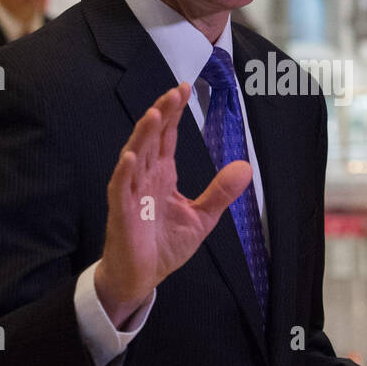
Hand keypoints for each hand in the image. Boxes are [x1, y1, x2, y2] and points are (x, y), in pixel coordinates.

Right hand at [94, 83, 251, 325]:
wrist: (142, 277)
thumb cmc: (164, 245)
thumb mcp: (202, 218)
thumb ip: (220, 192)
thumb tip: (245, 166)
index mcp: (162, 174)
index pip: (167, 137)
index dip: (174, 112)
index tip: (183, 88)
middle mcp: (145, 177)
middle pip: (152, 138)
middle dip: (162, 114)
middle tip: (174, 91)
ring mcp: (131, 193)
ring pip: (135, 157)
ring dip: (143, 136)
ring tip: (155, 114)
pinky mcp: (121, 213)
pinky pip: (121, 189)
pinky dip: (124, 173)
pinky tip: (131, 156)